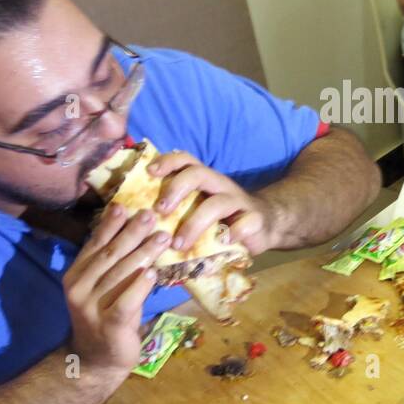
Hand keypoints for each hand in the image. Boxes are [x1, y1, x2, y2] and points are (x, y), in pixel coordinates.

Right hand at [63, 205, 167, 372]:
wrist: (96, 360)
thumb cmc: (106, 316)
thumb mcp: (105, 287)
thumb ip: (114, 263)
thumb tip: (136, 227)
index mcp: (76, 275)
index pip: (95, 244)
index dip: (110, 224)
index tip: (126, 205)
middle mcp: (79, 289)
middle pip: (109, 255)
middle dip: (132, 233)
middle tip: (152, 215)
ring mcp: (91, 308)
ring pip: (120, 275)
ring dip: (143, 253)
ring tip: (162, 237)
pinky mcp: (109, 325)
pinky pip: (126, 301)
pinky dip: (140, 285)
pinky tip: (154, 272)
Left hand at [146, 150, 277, 254]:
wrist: (265, 225)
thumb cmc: (222, 220)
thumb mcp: (199, 210)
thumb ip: (177, 213)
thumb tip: (139, 225)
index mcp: (205, 180)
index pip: (186, 160)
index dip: (168, 161)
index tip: (150, 172)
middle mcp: (220, 185)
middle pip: (198, 174)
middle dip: (176, 190)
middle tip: (160, 211)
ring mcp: (239, 201)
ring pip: (216, 204)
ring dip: (194, 224)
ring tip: (180, 244)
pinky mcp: (255, 219)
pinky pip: (245, 223)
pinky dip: (233, 233)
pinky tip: (223, 243)